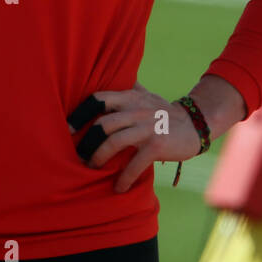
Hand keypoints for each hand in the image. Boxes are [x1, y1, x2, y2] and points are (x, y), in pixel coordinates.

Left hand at [72, 82, 201, 193]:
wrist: (195, 124)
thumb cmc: (164, 112)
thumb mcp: (146, 96)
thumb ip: (129, 88)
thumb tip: (112, 73)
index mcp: (130, 98)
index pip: (98, 99)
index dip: (80, 113)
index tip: (66, 128)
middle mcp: (137, 110)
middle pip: (103, 125)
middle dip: (86, 143)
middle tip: (78, 156)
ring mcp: (147, 127)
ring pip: (114, 142)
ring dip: (99, 159)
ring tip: (92, 169)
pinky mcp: (157, 145)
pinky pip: (134, 164)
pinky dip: (124, 178)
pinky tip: (118, 188)